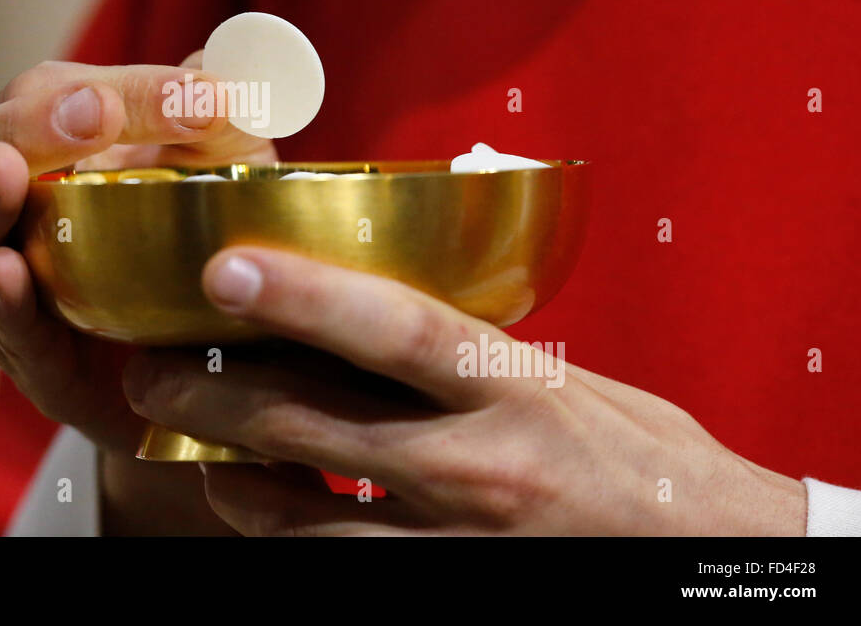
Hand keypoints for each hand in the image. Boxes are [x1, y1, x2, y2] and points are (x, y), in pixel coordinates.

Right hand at [0, 53, 275, 452]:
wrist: (192, 356)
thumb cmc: (186, 242)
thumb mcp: (218, 173)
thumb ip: (218, 121)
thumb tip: (222, 66)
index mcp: (39, 142)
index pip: (51, 93)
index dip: (124, 89)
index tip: (193, 94)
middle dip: (24, 125)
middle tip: (95, 112)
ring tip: (6, 173)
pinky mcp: (26, 354)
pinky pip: (0, 324)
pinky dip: (3, 297)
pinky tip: (10, 270)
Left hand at [122, 247, 808, 535]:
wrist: (710, 560)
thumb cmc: (638, 461)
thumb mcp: (563, 382)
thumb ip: (467, 352)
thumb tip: (365, 314)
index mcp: (512, 388)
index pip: (395, 327)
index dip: (303, 293)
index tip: (223, 268)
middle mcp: (476, 467)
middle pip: (309, 423)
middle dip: (210, 396)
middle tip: (150, 372)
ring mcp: (453, 546)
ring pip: (294, 518)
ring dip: (230, 481)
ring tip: (203, 453)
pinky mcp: (439, 594)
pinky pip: (327, 571)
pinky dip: (282, 541)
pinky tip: (268, 513)